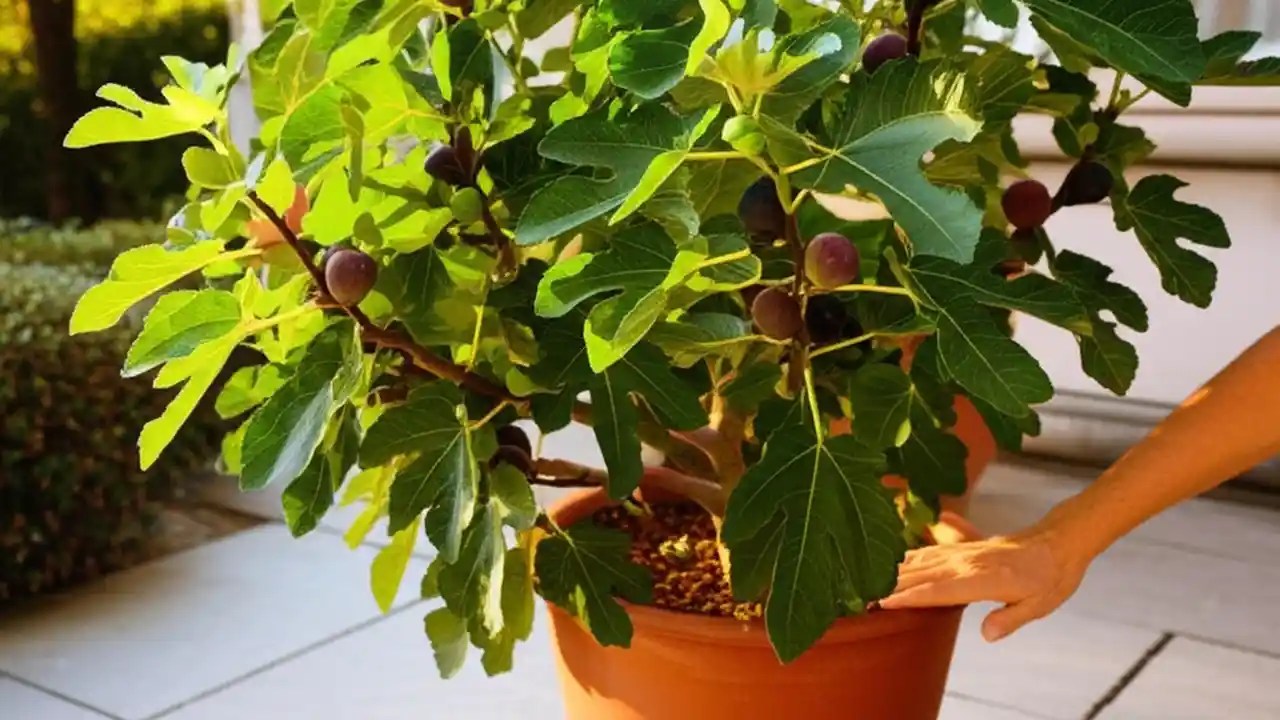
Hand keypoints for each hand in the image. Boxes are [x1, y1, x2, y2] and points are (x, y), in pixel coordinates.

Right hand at [879, 519, 1087, 641]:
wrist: (1059, 541)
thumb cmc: (1051, 577)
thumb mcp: (1040, 604)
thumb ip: (1010, 618)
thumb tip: (986, 635)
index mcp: (984, 578)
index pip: (938, 590)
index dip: (909, 597)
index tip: (882, 601)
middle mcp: (969, 563)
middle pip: (922, 575)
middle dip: (891, 585)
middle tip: (861, 594)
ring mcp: (965, 553)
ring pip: (923, 561)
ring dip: (896, 570)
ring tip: (870, 578)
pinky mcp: (965, 547)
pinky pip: (932, 550)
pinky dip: (911, 555)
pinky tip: (896, 558)